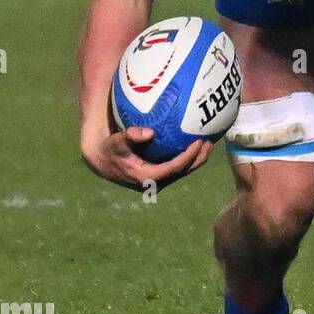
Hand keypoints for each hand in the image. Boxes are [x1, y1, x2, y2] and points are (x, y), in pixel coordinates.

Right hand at [81, 126, 211, 190]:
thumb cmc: (109, 149)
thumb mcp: (115, 143)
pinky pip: (179, 165)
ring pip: (184, 170)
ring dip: (198, 158)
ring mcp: (159, 179)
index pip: (174, 168)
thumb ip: (129, 136)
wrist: (103, 162)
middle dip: (199, 158)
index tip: (198, 142)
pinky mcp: (161, 175)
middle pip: (184, 171)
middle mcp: (156, 181)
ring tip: (210, 142)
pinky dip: (190, 155)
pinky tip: (198, 141)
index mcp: (147, 177)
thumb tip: (149, 132)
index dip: (188, 157)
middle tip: (209, 142)